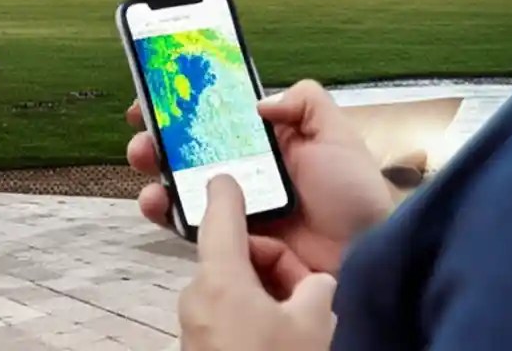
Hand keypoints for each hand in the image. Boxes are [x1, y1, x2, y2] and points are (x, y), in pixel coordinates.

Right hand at [126, 79, 393, 273]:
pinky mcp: (228, 244)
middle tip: (144, 138)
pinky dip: (165, 213)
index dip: (184, 109)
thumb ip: (305, 102)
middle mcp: (245, 175)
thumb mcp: (338, 136)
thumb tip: (258, 101)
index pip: (216, 121)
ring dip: (154, 173)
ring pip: (180, 189)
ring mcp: (234, 210)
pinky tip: (158, 200)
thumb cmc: (356, 198)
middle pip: (188, 153)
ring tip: (146, 165)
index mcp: (266, 146)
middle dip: (158, 140)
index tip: (157, 97)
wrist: (364, 258)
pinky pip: (189, 228)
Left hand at [178, 175, 336, 350]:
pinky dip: (254, 312)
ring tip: (299, 324)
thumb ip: (317, 288)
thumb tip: (318, 284)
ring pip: (233, 285)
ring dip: (266, 291)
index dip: (227, 191)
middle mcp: (197, 293)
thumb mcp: (312, 326)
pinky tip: (281, 336)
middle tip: (306, 294)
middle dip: (272, 264)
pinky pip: (228, 311)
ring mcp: (193, 319)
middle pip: (234, 255)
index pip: (219, 217)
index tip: (227, 178)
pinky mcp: (197, 343)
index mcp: (218, 278)